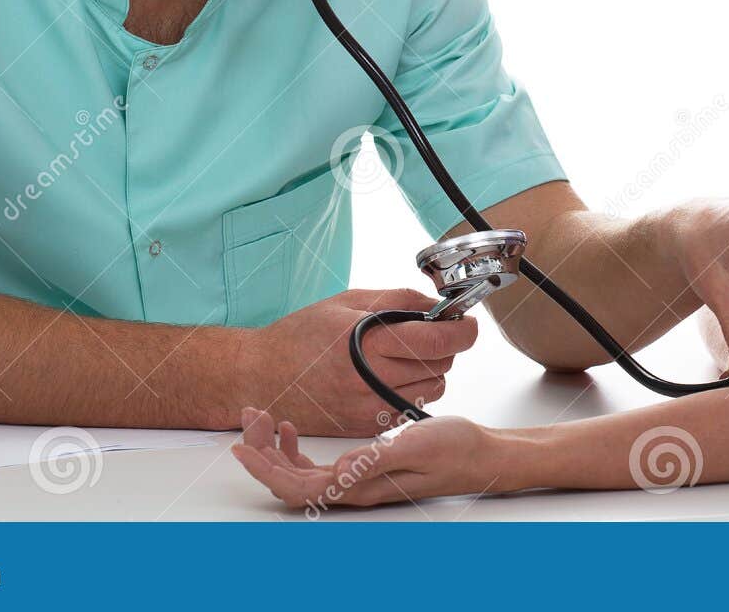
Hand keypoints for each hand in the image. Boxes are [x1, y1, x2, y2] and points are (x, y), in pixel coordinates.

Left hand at [233, 406, 511, 509]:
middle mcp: (352, 487)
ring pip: (298, 474)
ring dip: (274, 449)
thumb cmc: (455, 450)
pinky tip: (293, 428)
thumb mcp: (415, 447)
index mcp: (359, 485)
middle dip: (261, 453)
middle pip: (289, 482)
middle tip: (249, 417)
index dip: (264, 469)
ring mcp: (355, 480)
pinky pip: (316, 465)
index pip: (296, 487)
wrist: (482, 454)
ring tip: (263, 419)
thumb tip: (338, 471)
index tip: (242, 444)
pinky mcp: (362, 468)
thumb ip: (375, 461)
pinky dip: (296, 447)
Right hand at [242, 289, 477, 435]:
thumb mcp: (347, 302)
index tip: (467, 322)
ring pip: (431, 390)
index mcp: (365, 344)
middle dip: (446, 347)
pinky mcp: (365, 426)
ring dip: (432, 371)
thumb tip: (435, 304)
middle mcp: (369, 381)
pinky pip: (410, 408)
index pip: (436, 341)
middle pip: (440, 366)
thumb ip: (396, 301)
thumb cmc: (300, 337)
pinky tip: (391, 376)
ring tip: (407, 356)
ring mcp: (368, 409)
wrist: (261, 376)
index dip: (462, 330)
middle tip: (431, 333)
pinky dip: (412, 391)